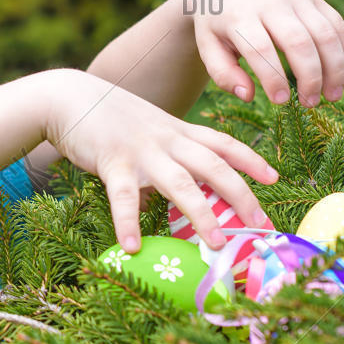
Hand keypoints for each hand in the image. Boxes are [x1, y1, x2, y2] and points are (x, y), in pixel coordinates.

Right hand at [45, 71, 277, 252]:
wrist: (68, 96)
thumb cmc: (106, 118)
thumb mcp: (144, 133)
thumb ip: (159, 161)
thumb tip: (161, 199)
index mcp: (177, 131)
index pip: (223, 143)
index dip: (251, 160)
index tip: (274, 178)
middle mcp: (167, 140)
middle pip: (215, 166)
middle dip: (242, 195)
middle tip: (261, 224)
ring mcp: (142, 151)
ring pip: (181, 184)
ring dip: (202, 215)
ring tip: (218, 243)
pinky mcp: (112, 162)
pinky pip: (123, 197)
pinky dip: (128, 223)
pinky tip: (133, 248)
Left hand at [191, 0, 343, 107]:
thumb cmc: (216, 24)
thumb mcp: (207, 47)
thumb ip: (223, 74)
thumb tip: (248, 96)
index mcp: (239, 15)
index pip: (260, 49)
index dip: (273, 77)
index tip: (281, 102)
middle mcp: (270, 2)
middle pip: (299, 41)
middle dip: (310, 76)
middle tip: (311, 103)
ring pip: (325, 32)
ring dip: (334, 67)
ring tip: (333, 95)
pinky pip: (336, 23)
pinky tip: (343, 73)